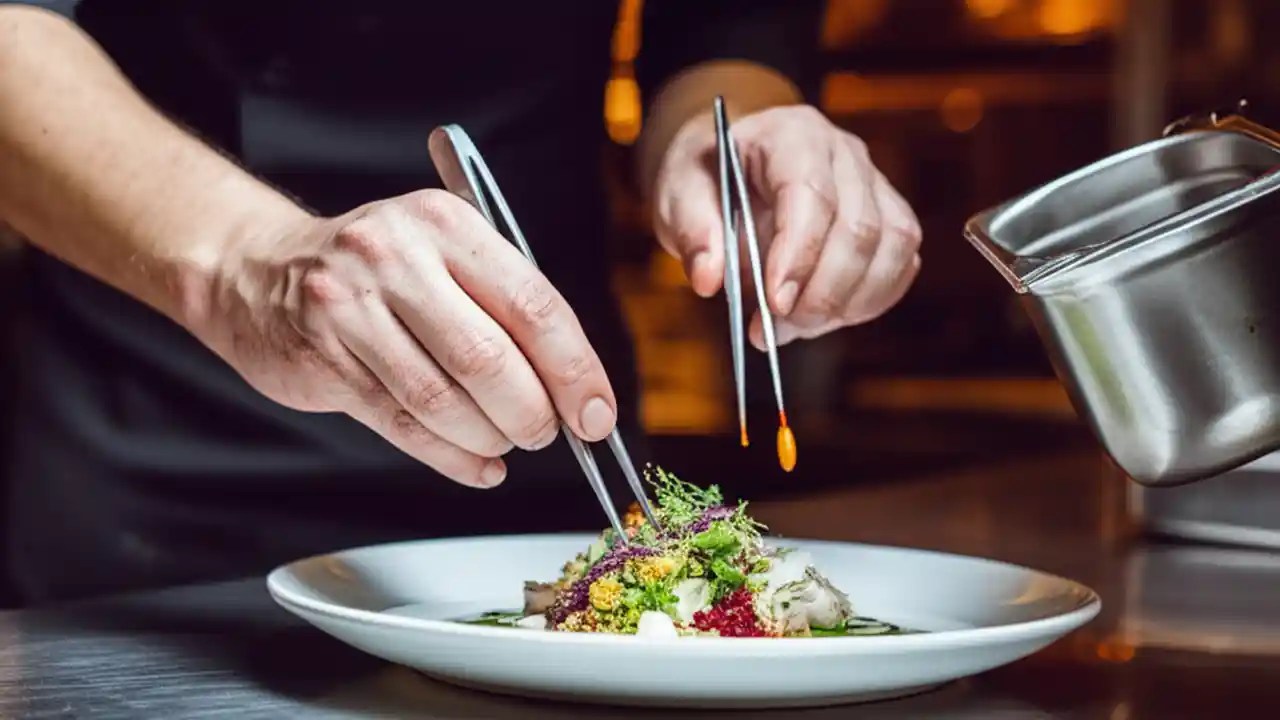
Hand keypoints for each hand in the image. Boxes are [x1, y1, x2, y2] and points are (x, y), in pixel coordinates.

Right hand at [198, 190, 617, 487]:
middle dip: (533, 413)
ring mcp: (350, 309)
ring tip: (505, 443)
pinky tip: (479, 465)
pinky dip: (452, 457)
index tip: (596, 413)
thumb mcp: (445, 253)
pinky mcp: (322, 361)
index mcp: (446, 224)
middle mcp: (395, 258)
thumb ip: (507, 307)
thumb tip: (579, 391)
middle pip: (488, 359)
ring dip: (490, 437)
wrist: (257, 271)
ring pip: (443, 400)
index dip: (574, 369)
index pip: (532, 304)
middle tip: (546, 432)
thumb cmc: (378, 268)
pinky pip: (403, 425)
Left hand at [651, 105, 921, 347]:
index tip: (774, 303)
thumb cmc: (708, 180)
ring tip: (795, 327)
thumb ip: (692, 232)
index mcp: (791, 135)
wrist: (732, 172)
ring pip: (893, 248)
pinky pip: (901, 265)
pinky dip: (869, 301)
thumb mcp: (678, 194)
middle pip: (859, 228)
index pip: (811, 194)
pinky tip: (826, 318)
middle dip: (822, 292)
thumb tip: (708, 279)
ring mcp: (875, 184)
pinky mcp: (889, 218)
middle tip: (775, 329)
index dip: (799, 254)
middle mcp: (844, 153)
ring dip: (848, 302)